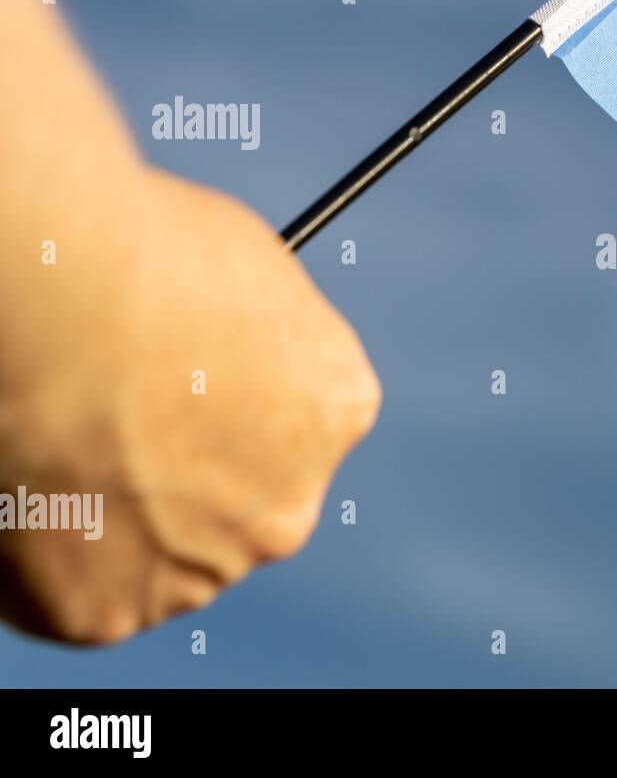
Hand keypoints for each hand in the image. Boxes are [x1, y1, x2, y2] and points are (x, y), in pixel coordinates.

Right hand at [0, 163, 380, 644]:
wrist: (53, 298)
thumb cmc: (142, 248)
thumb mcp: (246, 270)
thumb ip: (259, 333)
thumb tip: (236, 337)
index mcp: (338, 411)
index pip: (300, 424)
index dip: (234, 404)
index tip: (187, 391)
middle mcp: (289, 509)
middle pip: (244, 505)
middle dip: (191, 477)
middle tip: (117, 431)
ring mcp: (202, 568)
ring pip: (166, 554)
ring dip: (126, 520)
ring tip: (65, 449)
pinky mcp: (109, 612)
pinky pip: (85, 591)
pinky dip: (54, 556)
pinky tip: (35, 491)